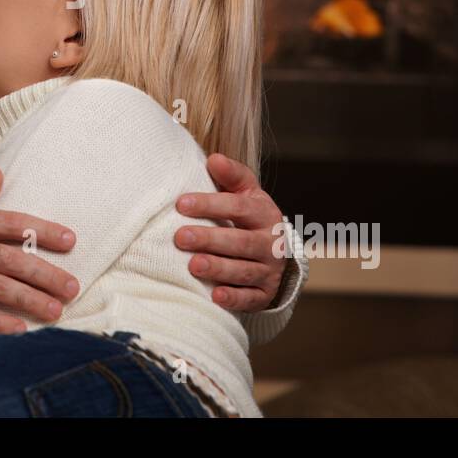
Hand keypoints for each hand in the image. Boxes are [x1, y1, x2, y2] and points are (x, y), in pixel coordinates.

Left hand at [174, 153, 285, 312]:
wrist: (276, 253)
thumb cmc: (250, 218)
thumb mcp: (247, 193)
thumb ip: (232, 176)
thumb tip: (214, 159)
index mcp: (264, 214)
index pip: (238, 207)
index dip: (210, 205)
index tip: (181, 204)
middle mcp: (271, 243)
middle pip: (240, 241)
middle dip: (210, 239)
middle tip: (181, 237)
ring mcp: (269, 271)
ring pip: (244, 271)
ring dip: (218, 268)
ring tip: (193, 265)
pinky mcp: (264, 294)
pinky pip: (250, 298)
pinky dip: (234, 298)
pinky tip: (214, 296)